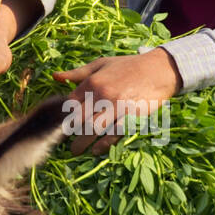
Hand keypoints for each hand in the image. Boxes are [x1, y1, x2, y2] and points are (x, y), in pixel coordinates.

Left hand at [53, 47, 181, 154]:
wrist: (159, 70)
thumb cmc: (128, 66)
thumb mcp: (101, 64)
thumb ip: (78, 73)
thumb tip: (55, 77)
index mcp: (93, 81)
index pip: (70, 102)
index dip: (65, 114)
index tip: (63, 122)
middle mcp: (103, 95)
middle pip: (78, 119)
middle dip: (70, 131)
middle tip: (65, 140)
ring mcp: (117, 108)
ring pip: (93, 129)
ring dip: (82, 143)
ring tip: (76, 150)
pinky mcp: (131, 117)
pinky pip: (113, 135)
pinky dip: (103, 145)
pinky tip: (95, 150)